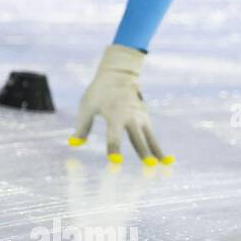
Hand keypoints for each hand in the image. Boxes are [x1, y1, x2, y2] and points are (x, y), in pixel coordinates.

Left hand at [70, 44, 169, 164]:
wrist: (118, 74)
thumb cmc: (99, 92)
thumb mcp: (87, 106)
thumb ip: (82, 127)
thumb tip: (74, 144)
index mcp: (114, 115)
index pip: (114, 136)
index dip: (114, 149)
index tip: (115, 162)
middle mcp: (130, 118)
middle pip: (137, 139)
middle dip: (143, 153)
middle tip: (149, 166)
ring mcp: (140, 117)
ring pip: (149, 138)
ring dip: (156, 152)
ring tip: (163, 165)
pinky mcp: (145, 118)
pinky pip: (152, 135)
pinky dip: (158, 147)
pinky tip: (166, 161)